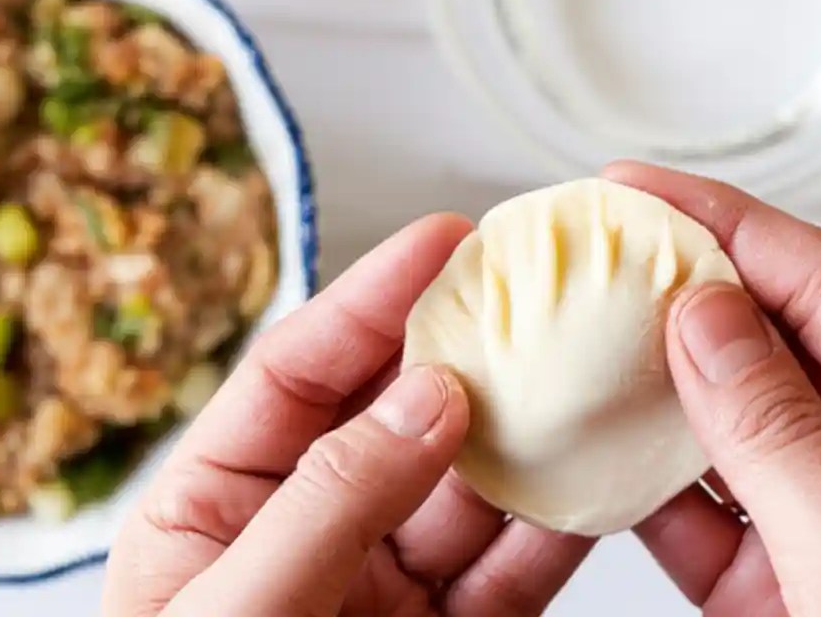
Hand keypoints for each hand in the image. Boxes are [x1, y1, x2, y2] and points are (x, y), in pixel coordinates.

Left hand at [103, 214, 593, 616]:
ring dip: (532, 430)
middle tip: (542, 291)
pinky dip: (561, 520)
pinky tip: (601, 473)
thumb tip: (428, 396)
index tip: (445, 242)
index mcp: (219, 503)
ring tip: (593, 369)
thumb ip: (331, 501)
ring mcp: (386, 578)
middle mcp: (310, 525)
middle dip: (474, 354)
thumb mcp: (237, 614)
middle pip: (402, 414)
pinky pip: (511, 561)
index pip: (300, 373)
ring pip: (472, 484)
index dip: (372, 298)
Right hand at [610, 163, 820, 615]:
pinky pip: (703, 510)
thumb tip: (702, 313)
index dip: (737, 226)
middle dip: (688, 293)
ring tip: (578, 331)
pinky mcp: (779, 585)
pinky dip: (645, 481)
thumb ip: (782, 438)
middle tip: (598, 248)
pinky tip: (594, 442)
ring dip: (657, 382)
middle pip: (785, 341)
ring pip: (735, 421)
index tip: (643, 187)